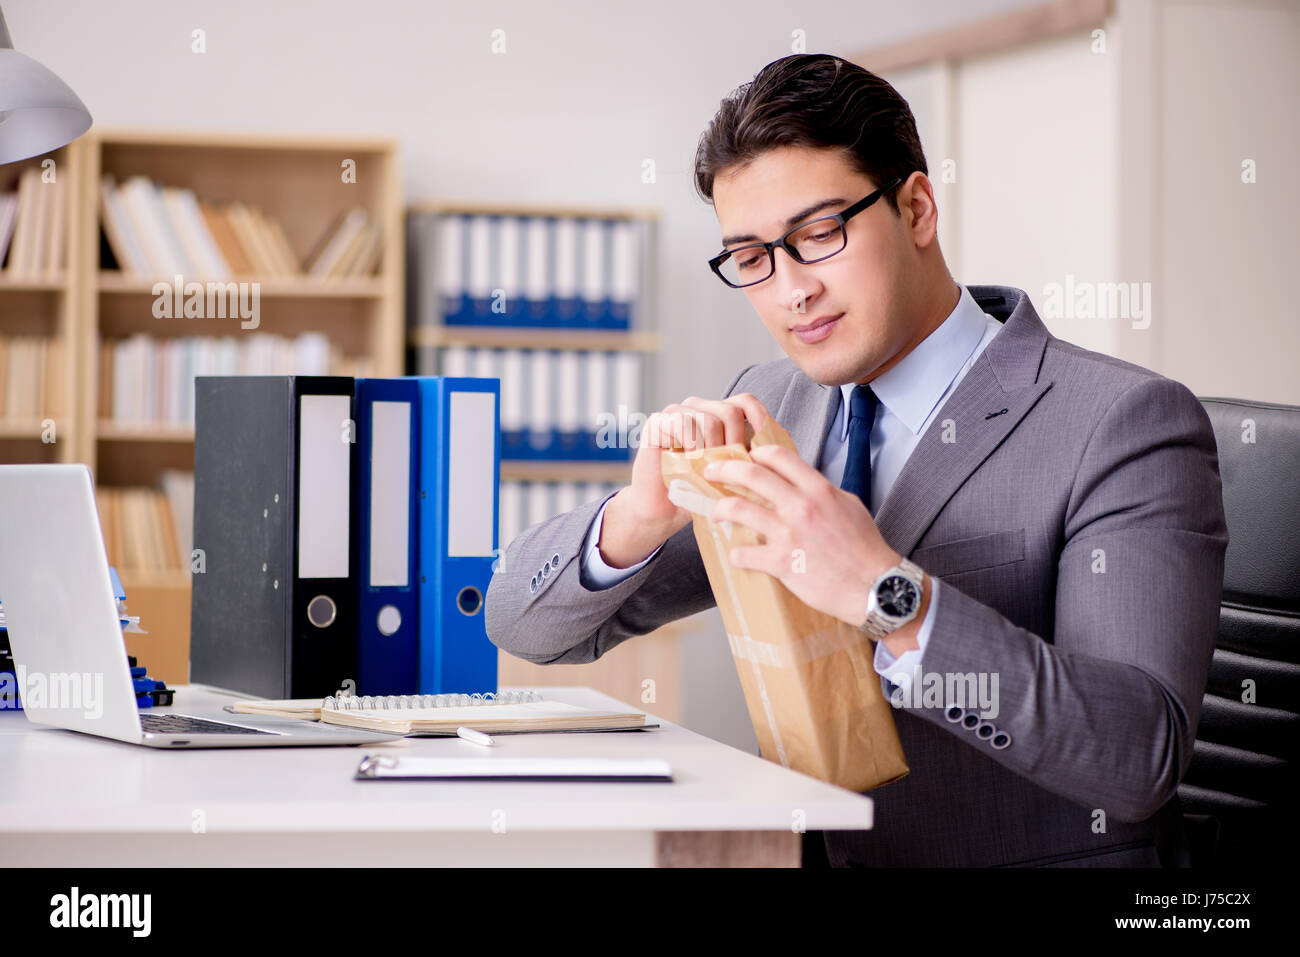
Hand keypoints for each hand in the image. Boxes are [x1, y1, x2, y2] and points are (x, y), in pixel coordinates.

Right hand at [597, 393, 772, 568]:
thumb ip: (753, 456)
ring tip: (705, 471)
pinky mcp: (658, 421)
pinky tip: (687, 463)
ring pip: (710, 421)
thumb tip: (782, 444)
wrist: (664, 510)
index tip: (761, 450)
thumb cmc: (700, 494)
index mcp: (718, 415)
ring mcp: (677, 412)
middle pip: (730, 411)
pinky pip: (684, 425)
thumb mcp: (733, 474)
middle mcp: (699, 408)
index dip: (759, 419)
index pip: (746, 402)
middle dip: (734, 445)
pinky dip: (690, 448)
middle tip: (727, 470)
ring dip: (711, 452)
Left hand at [701, 443, 905, 629]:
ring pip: (739, 509)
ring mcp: (789, 534)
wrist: (876, 586)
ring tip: (715, 512)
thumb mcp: (849, 506)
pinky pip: (745, 554)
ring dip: (720, 509)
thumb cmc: (865, 550)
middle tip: (712, 471)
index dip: (756, 454)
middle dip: (724, 469)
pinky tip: (737, 556)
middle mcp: (801, 506)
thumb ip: (823, 492)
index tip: (746, 458)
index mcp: (818, 490)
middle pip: (751, 475)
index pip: (778, 456)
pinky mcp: (782, 563)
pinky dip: (737, 554)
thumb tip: (804, 485)